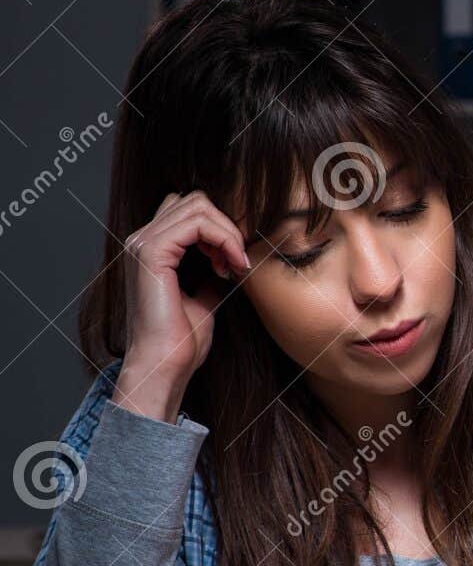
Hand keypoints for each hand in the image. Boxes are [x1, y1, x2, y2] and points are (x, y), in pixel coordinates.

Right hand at [114, 191, 251, 422]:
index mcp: (151, 248)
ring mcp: (142, 243)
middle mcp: (141, 240)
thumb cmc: (182, 340)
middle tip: (238, 261)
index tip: (235, 260)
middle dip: (227, 226)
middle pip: (195, 201)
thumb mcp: (203, 298)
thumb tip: (228, 262)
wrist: (165, 364)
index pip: (189, 209)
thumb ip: (209, 274)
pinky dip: (223, 239)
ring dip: (228, 232)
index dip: (220, 227)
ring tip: (234, 265)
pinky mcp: (151, 252)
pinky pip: (197, 223)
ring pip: (198, 206)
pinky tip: (228, 266)